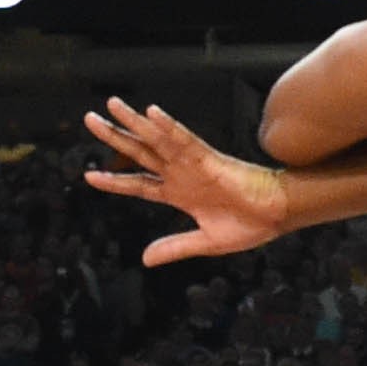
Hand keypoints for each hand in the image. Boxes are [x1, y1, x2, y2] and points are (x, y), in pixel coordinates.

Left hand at [83, 99, 289, 265]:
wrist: (277, 216)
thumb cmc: (249, 225)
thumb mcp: (203, 242)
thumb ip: (174, 247)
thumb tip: (145, 260)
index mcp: (179, 194)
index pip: (138, 184)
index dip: (114, 181)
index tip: (89, 176)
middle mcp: (181, 174)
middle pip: (140, 152)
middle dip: (114, 136)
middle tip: (89, 119)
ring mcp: (192, 164)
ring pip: (157, 139)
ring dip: (134, 122)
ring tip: (111, 106)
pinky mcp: (208, 159)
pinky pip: (185, 140)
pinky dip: (168, 127)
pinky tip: (151, 114)